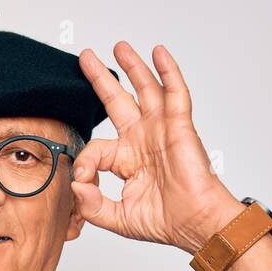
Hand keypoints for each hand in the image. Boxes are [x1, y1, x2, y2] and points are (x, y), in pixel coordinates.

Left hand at [72, 42, 243, 253]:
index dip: (84, 162)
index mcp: (126, 160)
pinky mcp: (179, 126)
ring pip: (145, 89)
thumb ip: (91, 205)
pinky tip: (158, 53)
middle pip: (117, 101)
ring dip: (132, 66)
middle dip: (101, 78)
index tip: (82, 179)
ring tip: (119, 46)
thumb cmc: (165, 222)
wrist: (195, 224)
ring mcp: (160, 130)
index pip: (95, 148)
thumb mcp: (117, 218)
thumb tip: (76, 184)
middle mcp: (142, 140)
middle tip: (86, 57)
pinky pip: (174, 93)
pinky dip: (167, 71)